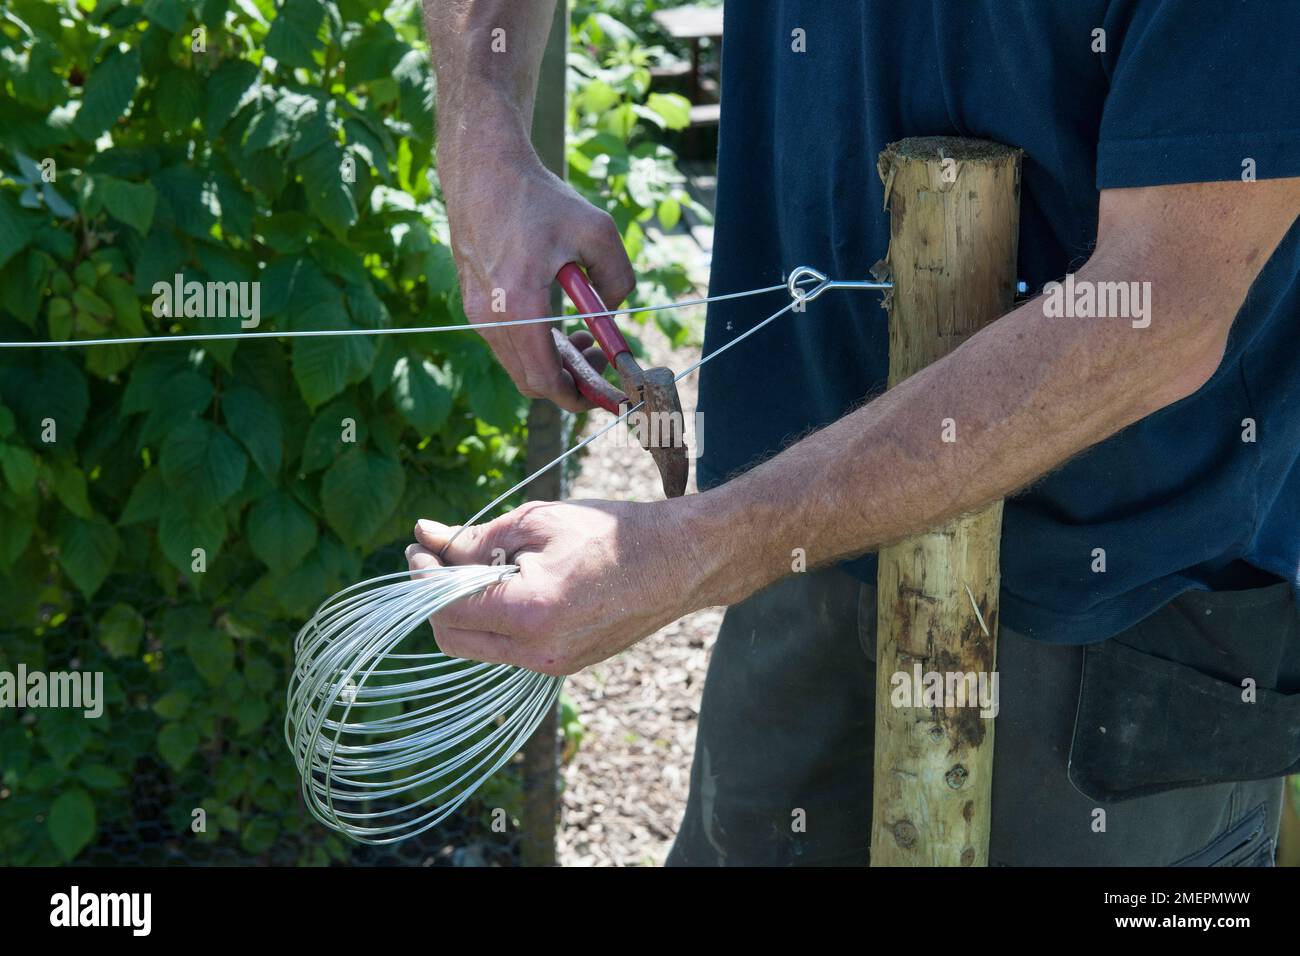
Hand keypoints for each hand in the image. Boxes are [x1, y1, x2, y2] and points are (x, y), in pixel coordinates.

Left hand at [404, 499, 696, 675]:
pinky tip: (511, 582)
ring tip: (481, 564)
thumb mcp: (535, 521)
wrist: (679, 560)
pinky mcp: (565, 664)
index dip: (422, 576)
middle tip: (440, 556)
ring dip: (465, 608)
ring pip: (478, 646)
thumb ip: (475, 537)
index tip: (422, 546)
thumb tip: (426, 537)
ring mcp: (553, 665)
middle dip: (435, 597)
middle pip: (452, 637)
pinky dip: (496, 619)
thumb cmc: (610, 533)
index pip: (444, 606)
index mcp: (529, 613)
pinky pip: (509, 649)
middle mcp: (537, 652)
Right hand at [439, 131, 633, 411]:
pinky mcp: (473, 301)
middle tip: (601, 364)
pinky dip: (536, 346)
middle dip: (571, 383)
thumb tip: (615, 314)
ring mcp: (476, 311)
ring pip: (518, 363)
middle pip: (530, 380)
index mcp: (518, 305)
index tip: (607, 395)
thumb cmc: (540, 197)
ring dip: (554, 364)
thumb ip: (618, 280)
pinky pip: (507, 343)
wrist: (483, 167)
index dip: (579, 396)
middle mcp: (490, 315)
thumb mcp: (598, 232)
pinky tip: (560, 324)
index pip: (545, 378)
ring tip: (586, 339)